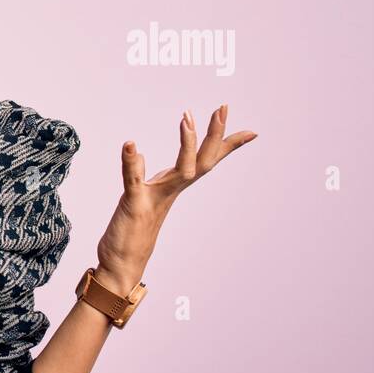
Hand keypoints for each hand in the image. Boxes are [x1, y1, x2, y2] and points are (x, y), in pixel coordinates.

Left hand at [95, 104, 257, 292]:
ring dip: (187, 143)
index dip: (228, 146)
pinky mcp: (134, 205)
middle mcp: (170, 190)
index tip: (252, 131)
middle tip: (223, 107)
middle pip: (202, 160)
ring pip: (182, 169)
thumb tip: (140, 154)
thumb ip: (142, 177)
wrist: (121, 265)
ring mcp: (154, 198)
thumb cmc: (131, 232)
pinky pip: (134, 180)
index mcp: (173, 186)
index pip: (206, 161)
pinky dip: (132, 162)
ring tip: (186, 117)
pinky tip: (130, 145)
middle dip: (215, 134)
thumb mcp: (140, 196)